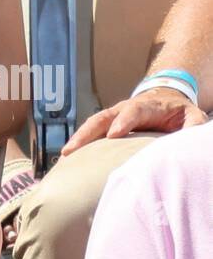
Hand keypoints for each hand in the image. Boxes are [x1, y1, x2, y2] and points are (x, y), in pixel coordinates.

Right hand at [61, 87, 206, 156]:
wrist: (165, 100)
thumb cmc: (178, 112)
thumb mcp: (192, 116)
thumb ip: (193, 125)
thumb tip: (190, 138)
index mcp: (146, 106)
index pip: (133, 111)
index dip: (123, 121)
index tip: (113, 135)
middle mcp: (124, 109)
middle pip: (102, 118)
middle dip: (87, 132)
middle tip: (73, 148)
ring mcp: (112, 117)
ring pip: (92, 125)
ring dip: (78, 139)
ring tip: (66, 154)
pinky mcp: (106, 127)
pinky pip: (91, 134)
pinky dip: (80, 144)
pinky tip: (70, 158)